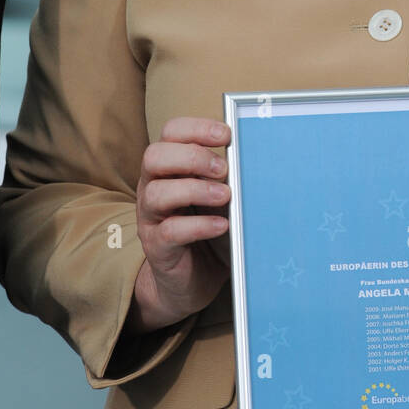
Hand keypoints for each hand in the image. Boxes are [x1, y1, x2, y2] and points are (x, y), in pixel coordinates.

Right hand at [128, 117, 231, 333]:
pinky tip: (222, 225)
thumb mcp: (223, 199)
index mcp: (170, 168)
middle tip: (223, 168)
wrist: (193, 281)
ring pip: (156, 193)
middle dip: (192, 156)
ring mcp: (151, 219)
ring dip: (195, 190)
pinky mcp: (157, 248)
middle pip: (154, 156)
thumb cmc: (210, 231)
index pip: (171, 133)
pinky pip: (169, 232)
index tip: (226, 135)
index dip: (196, 128)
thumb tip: (257, 159)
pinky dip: (198, 225)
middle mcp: (153, 188)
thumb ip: (231, 178)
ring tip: (225, 196)